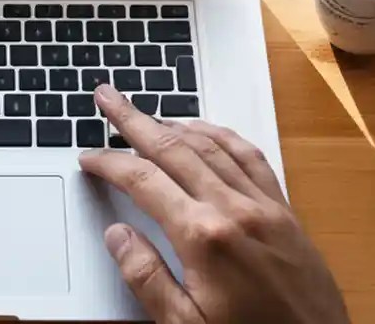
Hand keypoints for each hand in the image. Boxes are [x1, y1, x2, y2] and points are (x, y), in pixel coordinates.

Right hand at [80, 86, 348, 323]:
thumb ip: (146, 277)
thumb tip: (117, 234)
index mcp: (203, 238)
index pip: (143, 182)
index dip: (109, 163)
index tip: (88, 157)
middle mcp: (234, 210)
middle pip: (173, 148)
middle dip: (135, 120)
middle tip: (107, 98)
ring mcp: (264, 206)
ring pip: (211, 145)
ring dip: (174, 122)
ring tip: (147, 112)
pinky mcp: (286, 212)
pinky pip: (251, 157)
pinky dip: (222, 136)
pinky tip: (207, 131)